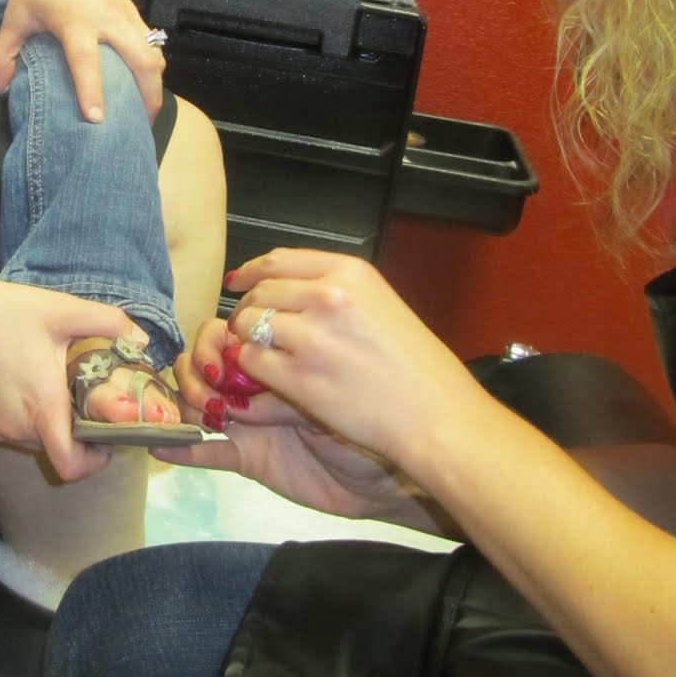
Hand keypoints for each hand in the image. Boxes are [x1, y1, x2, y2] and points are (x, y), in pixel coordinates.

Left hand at [0, 0, 163, 121]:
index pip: (86, 61)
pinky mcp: (133, 9)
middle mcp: (107, 17)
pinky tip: (145, 84)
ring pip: (154, 52)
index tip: (97, 120)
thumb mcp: (15, 15)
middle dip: (148, 96)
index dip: (91, 91)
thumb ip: (4, 54)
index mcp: (74, 20)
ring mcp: (125, 12)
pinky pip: (152, 42)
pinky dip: (153, 66)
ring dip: (155, 83)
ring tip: (146, 111)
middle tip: (140, 126)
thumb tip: (2, 89)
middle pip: (142, 60)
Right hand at [0, 277, 148, 481]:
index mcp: (41, 405)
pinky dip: (33, 419)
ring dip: (55, 425)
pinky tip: (35, 385)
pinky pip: (19, 432)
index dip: (95, 461)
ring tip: (62, 389)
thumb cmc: (7, 311)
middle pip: (59, 451)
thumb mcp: (63, 310)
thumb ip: (109, 323)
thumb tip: (143, 342)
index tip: (107, 439)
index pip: (70, 464)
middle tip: (91, 402)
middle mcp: (17, 426)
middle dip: (79, 435)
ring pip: (39, 442)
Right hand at [158, 319, 422, 522]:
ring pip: (196, 397)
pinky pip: (207, 451)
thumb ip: (293, 355)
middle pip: (205, 357)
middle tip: (218, 376)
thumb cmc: (386, 406)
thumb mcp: (339, 371)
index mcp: (285, 347)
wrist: (406, 466)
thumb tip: (246, 349)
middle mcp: (262, 377)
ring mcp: (251, 417)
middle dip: (203, 360)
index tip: (233, 344)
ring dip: (187, 397)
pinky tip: (161, 444)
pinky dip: (182, 447)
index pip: (232, 325)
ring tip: (202, 407)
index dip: (223, 333)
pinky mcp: (250, 456)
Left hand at [220, 249, 488, 478]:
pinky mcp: (300, 378)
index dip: (250, 272)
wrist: (438, 415)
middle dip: (247, 310)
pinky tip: (269, 378)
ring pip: (249, 325)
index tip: (238, 281)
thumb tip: (287, 290)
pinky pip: (251, 362)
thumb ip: (334, 291)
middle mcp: (328, 296)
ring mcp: (312, 337)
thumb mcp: (380, 305)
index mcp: (350, 272)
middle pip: (260, 292)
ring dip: (247, 340)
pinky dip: (251, 369)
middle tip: (248, 328)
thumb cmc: (417, 368)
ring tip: (263, 355)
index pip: (278, 260)